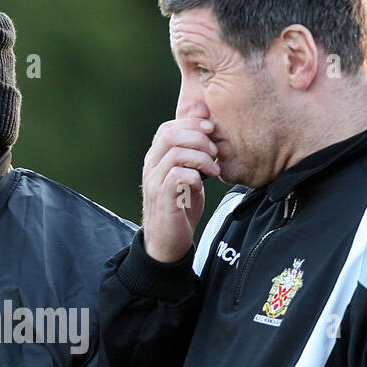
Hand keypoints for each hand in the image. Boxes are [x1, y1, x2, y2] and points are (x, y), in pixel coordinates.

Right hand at [141, 118, 218, 262]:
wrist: (167, 244)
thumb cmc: (180, 209)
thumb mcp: (188, 178)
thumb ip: (194, 157)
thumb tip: (209, 133)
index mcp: (155, 159)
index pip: (168, 127)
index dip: (191, 123)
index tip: (211, 130)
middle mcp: (151, 168)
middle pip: (170, 134)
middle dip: (198, 137)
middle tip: (214, 151)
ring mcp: (154, 183)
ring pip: (176, 153)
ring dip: (201, 157)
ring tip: (213, 169)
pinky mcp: (163, 198)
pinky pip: (178, 175)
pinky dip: (195, 175)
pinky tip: (202, 184)